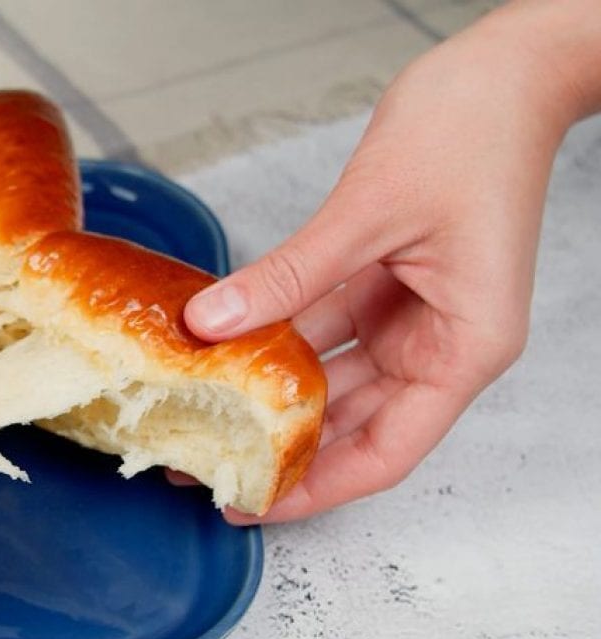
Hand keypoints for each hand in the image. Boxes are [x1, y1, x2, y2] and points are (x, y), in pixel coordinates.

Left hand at [181, 5, 592, 523]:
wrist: (501, 71)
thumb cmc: (474, 132)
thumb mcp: (367, 213)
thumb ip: (288, 275)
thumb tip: (213, 323)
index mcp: (465, 346)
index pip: (387, 449)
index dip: (319, 486)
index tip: (256, 502)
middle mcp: (441, 342)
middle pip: (355, 424)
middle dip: (281, 448)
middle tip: (206, 464)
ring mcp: (412, 315)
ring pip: (334, 378)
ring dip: (272, 396)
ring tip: (203, 416)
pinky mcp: (384, 284)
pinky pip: (324, 327)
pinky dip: (279, 339)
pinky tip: (228, 350)